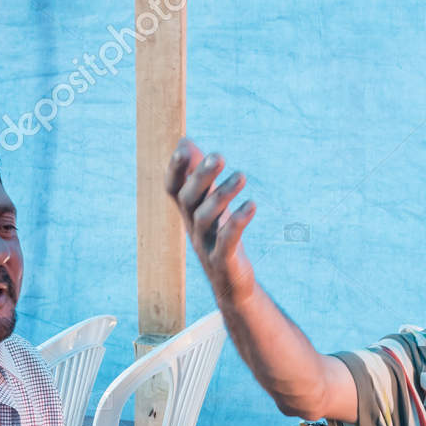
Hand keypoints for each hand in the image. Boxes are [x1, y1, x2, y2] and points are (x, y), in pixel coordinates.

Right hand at [166, 137, 257, 303]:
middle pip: (188, 199)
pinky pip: (226, 241)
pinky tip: (251, 205)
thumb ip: (198, 174)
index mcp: (188, 212)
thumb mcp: (208, 204)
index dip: (175, 169)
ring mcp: (206, 245)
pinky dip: (237, 222)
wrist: (231, 284)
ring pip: (206, 218)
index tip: (184, 148)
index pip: (173, 188)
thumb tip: (184, 140)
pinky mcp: (223, 261)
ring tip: (241, 176)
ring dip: (223, 195)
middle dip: (201, 177)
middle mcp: (192, 226)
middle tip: (219, 156)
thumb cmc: (219, 237)